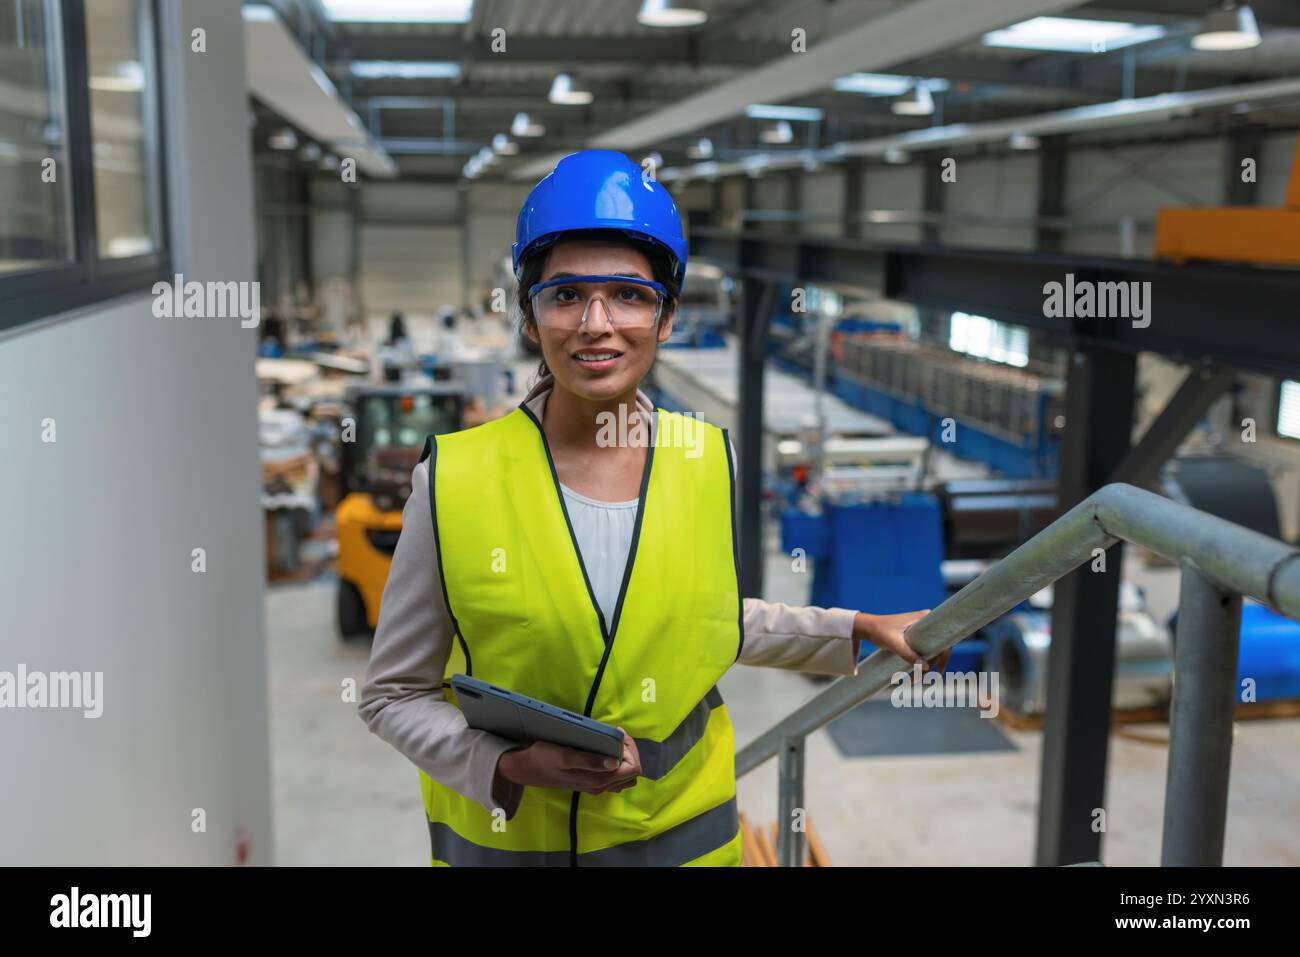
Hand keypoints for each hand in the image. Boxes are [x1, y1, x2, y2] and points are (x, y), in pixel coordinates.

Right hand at [496, 727, 640, 795]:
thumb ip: (590, 761)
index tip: (618, 735)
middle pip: (632, 773)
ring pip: (624, 777)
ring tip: (611, 742)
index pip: (633, 769)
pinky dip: (615, 763)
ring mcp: (595, 785)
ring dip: (623, 758)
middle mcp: (600, 786)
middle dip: (630, 753)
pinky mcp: (589, 781)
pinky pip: (613, 776)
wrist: (526, 769)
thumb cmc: (543, 758)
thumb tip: (615, 762)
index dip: (631, 750)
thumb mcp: (565, 756)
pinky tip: (602, 750)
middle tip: (616, 737)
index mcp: (598, 780)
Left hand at [852, 610, 950, 674]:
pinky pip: (923, 653)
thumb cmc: (879, 630)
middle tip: (924, 679)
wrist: (866, 628)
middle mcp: (926, 623)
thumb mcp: (892, 642)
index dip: (945, 653)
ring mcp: (921, 631)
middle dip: (933, 664)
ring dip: (925, 667)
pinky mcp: (915, 639)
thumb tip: (926, 667)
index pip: (943, 637)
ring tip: (913, 681)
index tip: (939, 670)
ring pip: (931, 652)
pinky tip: (912, 676)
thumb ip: (907, 653)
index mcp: (925, 618)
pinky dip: (919, 664)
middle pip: (938, 647)